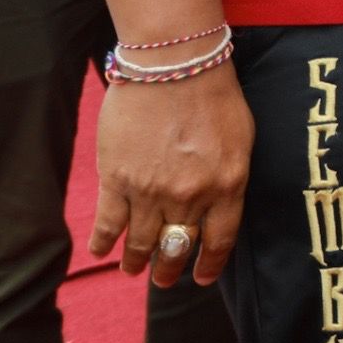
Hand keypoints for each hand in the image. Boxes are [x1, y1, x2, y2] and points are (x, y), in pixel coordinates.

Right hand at [91, 64, 253, 289]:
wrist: (175, 63)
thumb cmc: (214, 93)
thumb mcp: (241, 138)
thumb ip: (230, 176)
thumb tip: (222, 203)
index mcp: (227, 185)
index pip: (219, 240)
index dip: (209, 264)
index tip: (200, 278)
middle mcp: (190, 195)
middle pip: (177, 248)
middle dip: (169, 268)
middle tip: (163, 278)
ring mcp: (151, 190)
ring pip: (141, 242)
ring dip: (135, 261)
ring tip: (132, 269)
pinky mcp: (117, 179)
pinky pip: (108, 224)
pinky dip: (103, 243)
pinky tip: (101, 253)